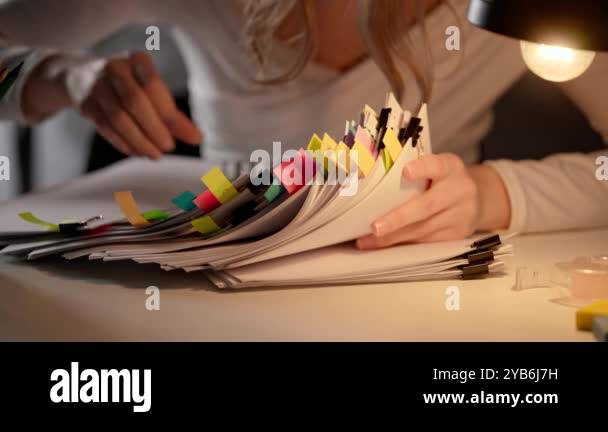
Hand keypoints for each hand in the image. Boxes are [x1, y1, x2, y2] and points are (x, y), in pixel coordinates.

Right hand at [80, 52, 201, 158]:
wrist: (87, 80)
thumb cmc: (132, 88)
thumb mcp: (154, 95)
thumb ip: (174, 116)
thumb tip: (196, 137)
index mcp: (137, 61)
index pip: (155, 86)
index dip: (172, 115)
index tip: (192, 137)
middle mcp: (115, 70)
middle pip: (134, 101)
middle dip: (154, 129)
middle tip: (169, 147)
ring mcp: (97, 86)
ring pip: (118, 117)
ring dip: (139, 140)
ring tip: (155, 154)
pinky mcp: (87, 105)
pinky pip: (105, 127)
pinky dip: (123, 143)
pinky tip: (138, 152)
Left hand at [356, 153, 480, 248]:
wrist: (479, 200)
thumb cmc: (443, 180)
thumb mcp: (436, 166)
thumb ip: (413, 169)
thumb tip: (366, 172)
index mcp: (451, 168)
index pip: (437, 165)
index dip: (422, 168)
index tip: (406, 171)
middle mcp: (460, 191)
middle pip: (427, 206)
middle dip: (398, 218)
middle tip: (375, 227)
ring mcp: (461, 216)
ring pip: (423, 230)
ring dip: (392, 237)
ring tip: (368, 240)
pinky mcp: (456, 236)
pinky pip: (425, 242)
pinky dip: (401, 244)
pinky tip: (382, 245)